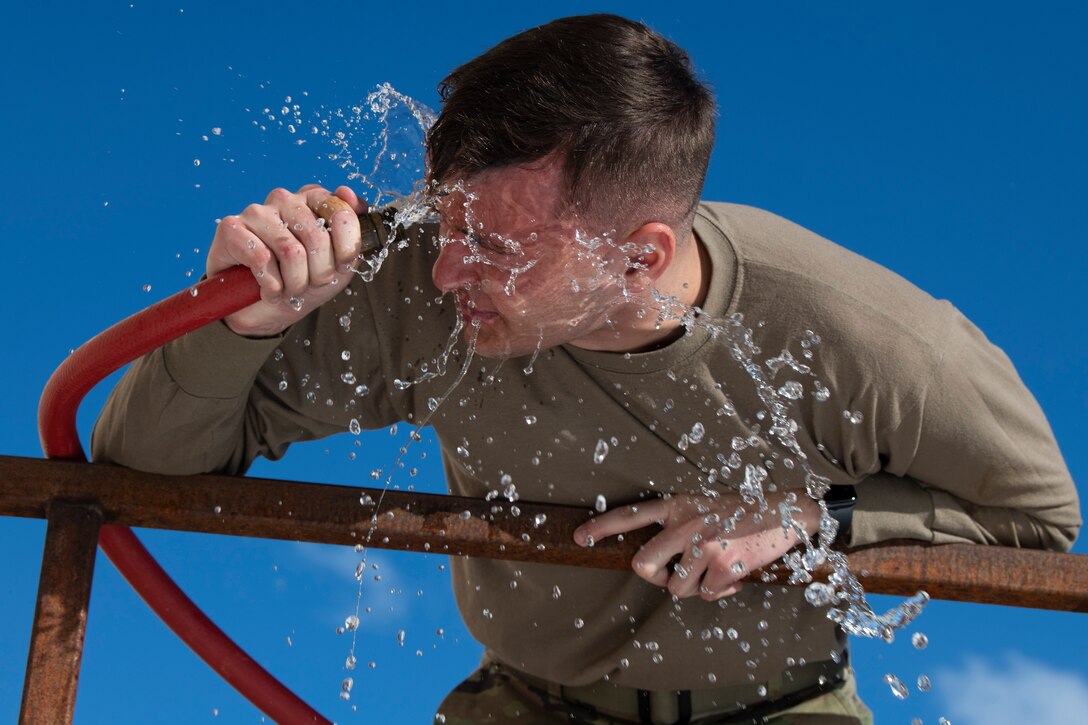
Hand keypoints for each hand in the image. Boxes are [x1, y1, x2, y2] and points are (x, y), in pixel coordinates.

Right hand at [207, 184, 367, 336]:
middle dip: (319, 274)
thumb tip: (346, 192)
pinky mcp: (231, 228)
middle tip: (309, 285)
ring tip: (289, 291)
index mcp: (313, 199)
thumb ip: (352, 229)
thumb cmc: (304, 279)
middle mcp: (285, 199)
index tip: (341, 268)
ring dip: (295, 284)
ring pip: (291, 251)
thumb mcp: (341, 262)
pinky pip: (261, 259)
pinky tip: (269, 290)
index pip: (341, 212)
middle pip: (316, 238)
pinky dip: (271, 286)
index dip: (346, 249)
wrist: (267, 308)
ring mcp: (257, 211)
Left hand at [573, 490, 820, 600]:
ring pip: (677, 588)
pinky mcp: (723, 565)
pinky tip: (735, 574)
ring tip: (717, 568)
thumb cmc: (741, 513)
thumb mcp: (704, 507)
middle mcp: (685, 524)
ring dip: (696, 587)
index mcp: (677, 506)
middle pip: (643, 565)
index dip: (601, 528)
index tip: (578, 539)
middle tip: (674, 575)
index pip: (631, 515)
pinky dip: (721, 591)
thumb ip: (679, 528)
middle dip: (656, 578)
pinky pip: (708, 595)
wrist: (786, 510)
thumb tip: (664, 567)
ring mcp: (703, 545)